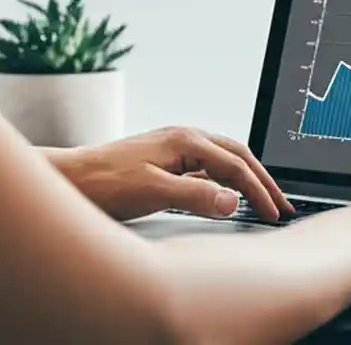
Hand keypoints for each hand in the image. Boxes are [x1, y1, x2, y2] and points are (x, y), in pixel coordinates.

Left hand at [46, 127, 294, 222]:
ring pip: (223, 158)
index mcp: (186, 140)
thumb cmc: (104, 183)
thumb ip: (196, 196)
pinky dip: (225, 179)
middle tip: (281, 204)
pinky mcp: (164, 158)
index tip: (274, 212)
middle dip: (262, 180)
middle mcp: (183, 137)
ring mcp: (174, 146)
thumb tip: (233, 200)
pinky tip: (226, 193)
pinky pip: (206, 165)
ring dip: (246, 178)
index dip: (258, 191)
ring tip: (263, 198)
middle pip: (237, 155)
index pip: (235, 166)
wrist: (68, 178)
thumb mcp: (152, 192)